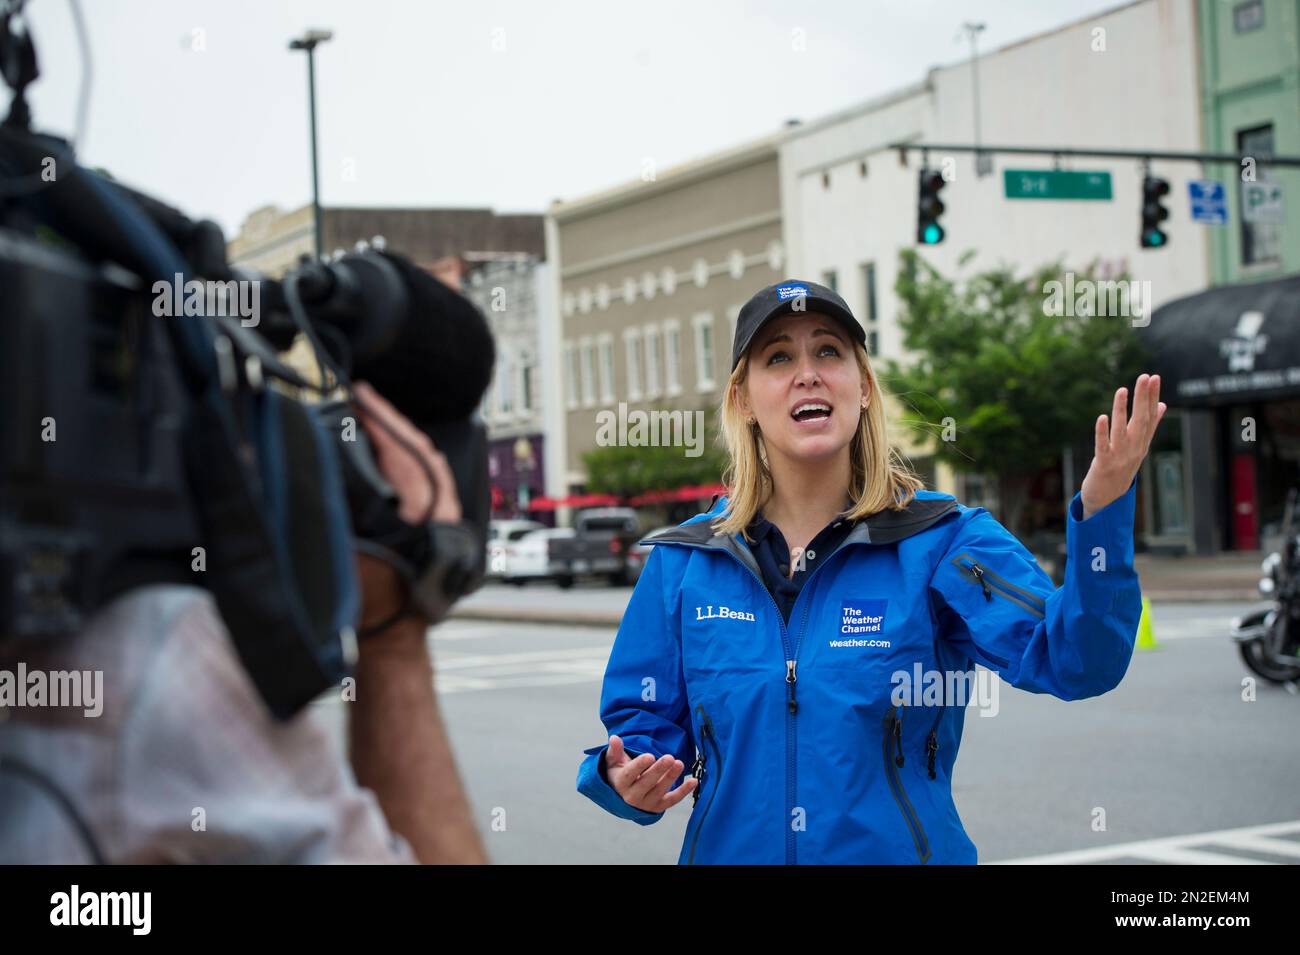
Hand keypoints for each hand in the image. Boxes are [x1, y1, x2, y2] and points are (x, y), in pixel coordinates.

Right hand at [351, 380, 461, 630]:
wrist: (392, 648)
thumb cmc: (366, 611)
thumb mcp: (338, 558)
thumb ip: (333, 511)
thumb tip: (320, 464)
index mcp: (420, 518)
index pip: (403, 454)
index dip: (380, 421)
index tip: (358, 398)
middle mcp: (441, 516)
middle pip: (423, 453)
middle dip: (394, 422)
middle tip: (365, 399)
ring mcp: (448, 524)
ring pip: (432, 466)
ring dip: (405, 439)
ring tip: (377, 419)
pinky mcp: (445, 532)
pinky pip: (434, 483)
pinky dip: (415, 461)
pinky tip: (395, 455)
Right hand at [604, 735, 696, 811]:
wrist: (622, 797)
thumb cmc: (619, 774)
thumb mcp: (613, 761)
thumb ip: (615, 750)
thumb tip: (614, 738)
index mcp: (621, 783)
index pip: (630, 774)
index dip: (639, 765)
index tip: (650, 756)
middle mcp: (632, 797)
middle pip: (646, 783)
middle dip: (659, 770)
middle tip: (669, 758)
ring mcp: (646, 803)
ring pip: (660, 791)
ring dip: (671, 777)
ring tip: (680, 763)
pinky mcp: (658, 807)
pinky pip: (672, 800)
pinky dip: (683, 792)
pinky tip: (694, 781)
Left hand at [1079, 373, 1166, 519]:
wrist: (1108, 499)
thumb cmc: (1122, 467)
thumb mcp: (1138, 446)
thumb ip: (1150, 426)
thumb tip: (1163, 405)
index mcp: (1142, 442)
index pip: (1150, 416)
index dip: (1152, 397)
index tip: (1154, 377)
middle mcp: (1134, 449)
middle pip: (1140, 421)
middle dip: (1142, 398)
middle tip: (1145, 377)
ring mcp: (1119, 457)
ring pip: (1121, 431)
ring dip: (1121, 410)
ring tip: (1122, 390)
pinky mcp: (1103, 465)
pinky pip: (1102, 446)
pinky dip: (1102, 432)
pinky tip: (1101, 417)